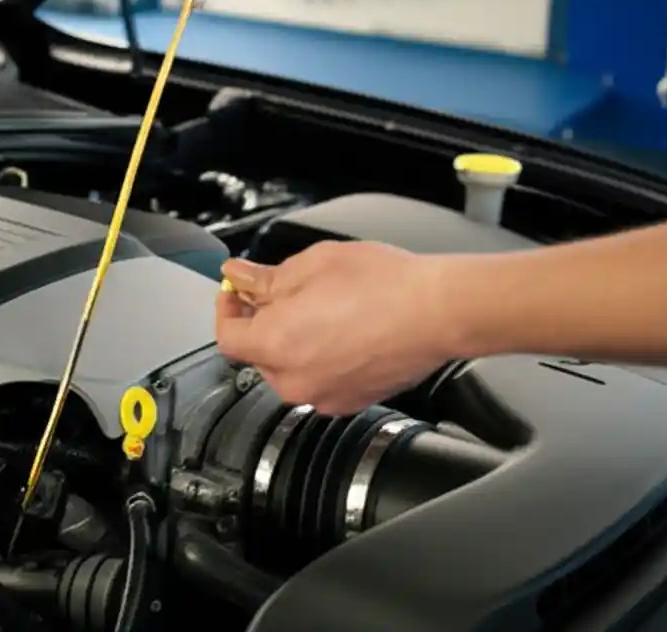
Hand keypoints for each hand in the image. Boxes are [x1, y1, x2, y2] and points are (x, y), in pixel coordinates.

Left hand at [214, 241, 460, 414]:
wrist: (438, 312)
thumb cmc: (384, 286)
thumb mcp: (312, 265)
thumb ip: (266, 278)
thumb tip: (240, 278)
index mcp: (276, 345)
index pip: (228, 337)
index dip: (227, 309)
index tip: (237, 291)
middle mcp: (296, 380)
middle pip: (258, 355)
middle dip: (262, 323)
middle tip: (279, 292)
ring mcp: (325, 395)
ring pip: (290, 369)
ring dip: (292, 342)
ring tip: (319, 307)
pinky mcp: (353, 400)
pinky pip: (320, 379)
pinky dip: (320, 357)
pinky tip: (342, 329)